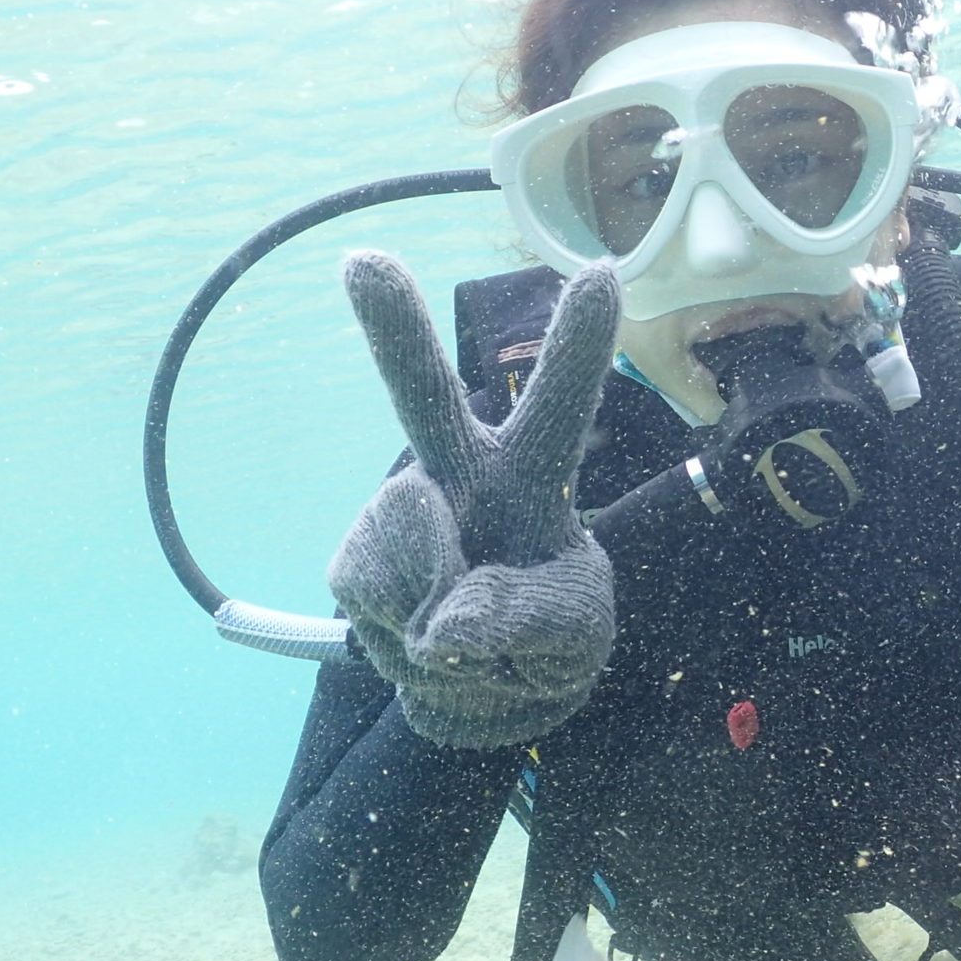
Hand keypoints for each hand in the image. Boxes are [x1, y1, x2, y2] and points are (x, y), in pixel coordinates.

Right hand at [328, 253, 621, 748]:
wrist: (481, 697)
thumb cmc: (547, 643)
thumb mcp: (572, 637)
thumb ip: (528, 621)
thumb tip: (449, 620)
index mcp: (537, 475)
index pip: (562, 405)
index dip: (578, 344)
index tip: (603, 273)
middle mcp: (464, 472)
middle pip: (424, 394)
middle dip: (392, 328)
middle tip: (362, 262)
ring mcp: (404, 510)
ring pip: (406, 529)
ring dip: (440, 605)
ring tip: (466, 636)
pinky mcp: (357, 558)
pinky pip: (375, 591)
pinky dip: (406, 636)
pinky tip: (423, 638)